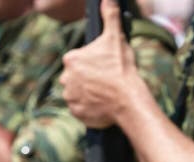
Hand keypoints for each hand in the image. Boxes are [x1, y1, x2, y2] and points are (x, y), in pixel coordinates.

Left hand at [61, 0, 139, 128]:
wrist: (128, 100)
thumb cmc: (122, 69)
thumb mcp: (116, 38)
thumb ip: (109, 16)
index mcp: (71, 59)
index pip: (78, 61)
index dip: (93, 64)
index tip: (105, 69)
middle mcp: (65, 78)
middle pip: (76, 77)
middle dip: (88, 80)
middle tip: (106, 82)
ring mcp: (71, 97)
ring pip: (78, 93)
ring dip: (88, 94)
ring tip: (105, 94)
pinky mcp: (77, 113)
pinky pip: (81, 110)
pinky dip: (89, 109)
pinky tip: (102, 105)